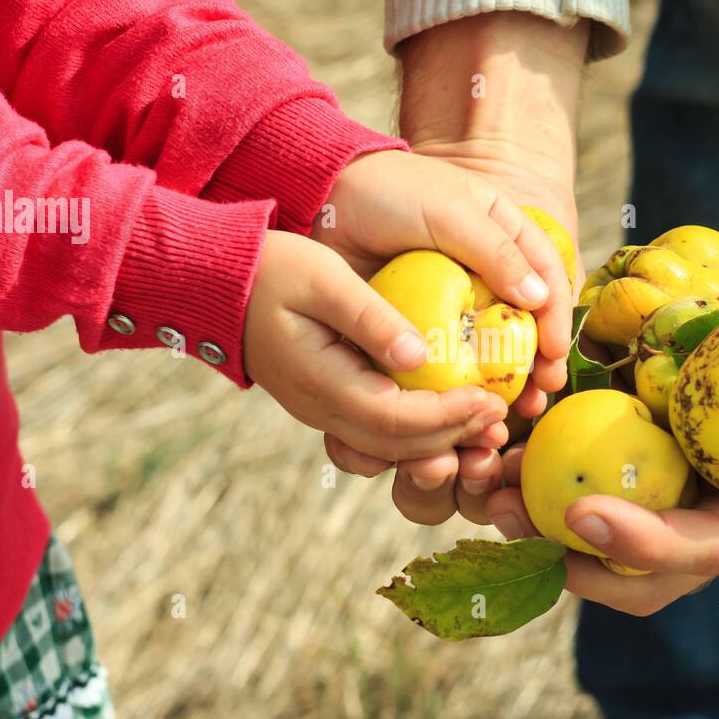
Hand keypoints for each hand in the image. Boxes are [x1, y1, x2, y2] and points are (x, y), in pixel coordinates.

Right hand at [244, 230, 509, 461]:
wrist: (216, 282)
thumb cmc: (272, 270)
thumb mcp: (324, 279)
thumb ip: (371, 319)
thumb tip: (418, 355)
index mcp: (323, 383)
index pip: (399, 420)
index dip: (450, 416)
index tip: (492, 401)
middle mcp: (322, 409)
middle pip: (400, 445)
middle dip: (454, 437)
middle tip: (502, 417)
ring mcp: (322, 412)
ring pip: (389, 448)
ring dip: (438, 443)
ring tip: (483, 425)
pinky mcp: (327, 402)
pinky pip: (377, 434)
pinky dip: (416, 433)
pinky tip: (448, 415)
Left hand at [318, 149, 571, 406]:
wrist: (325, 201)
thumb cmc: (393, 192)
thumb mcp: (451, 211)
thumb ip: (495, 251)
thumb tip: (539, 300)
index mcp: (506, 236)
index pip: (547, 278)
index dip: (558, 318)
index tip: (554, 356)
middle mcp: (487, 272)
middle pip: (526, 322)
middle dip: (538, 363)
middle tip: (539, 394)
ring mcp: (453, 301)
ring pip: (490, 348)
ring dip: (505, 382)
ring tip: (513, 413)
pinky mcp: (421, 325)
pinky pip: (448, 360)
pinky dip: (459, 386)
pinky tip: (464, 408)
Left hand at [486, 205, 718, 614]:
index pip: (718, 540)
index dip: (651, 543)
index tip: (584, 513)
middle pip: (653, 568)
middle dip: (578, 558)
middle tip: (507, 518)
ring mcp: (689, 478)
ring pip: (612, 540)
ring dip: (545, 528)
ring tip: (483, 491)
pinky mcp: (653, 448)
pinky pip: (595, 481)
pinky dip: (545, 478)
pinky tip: (499, 452)